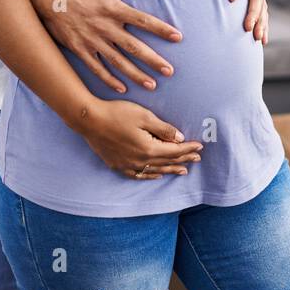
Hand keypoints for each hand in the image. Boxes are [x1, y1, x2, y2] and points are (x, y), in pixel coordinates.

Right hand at [21, 0, 182, 92]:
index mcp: (113, 8)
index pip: (143, 20)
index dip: (161, 29)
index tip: (178, 37)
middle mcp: (105, 27)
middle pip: (134, 47)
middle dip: (153, 60)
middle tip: (170, 71)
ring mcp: (92, 41)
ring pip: (118, 62)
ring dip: (135, 74)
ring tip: (151, 85)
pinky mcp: (79, 49)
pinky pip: (96, 68)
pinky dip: (109, 79)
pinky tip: (122, 88)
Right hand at [74, 98, 203, 178]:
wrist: (89, 120)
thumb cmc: (117, 113)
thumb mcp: (144, 116)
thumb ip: (164, 129)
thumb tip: (180, 139)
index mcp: (148, 149)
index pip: (175, 151)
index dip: (188, 149)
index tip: (200, 146)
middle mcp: (140, 161)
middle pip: (167, 162)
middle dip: (183, 159)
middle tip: (197, 158)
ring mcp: (128, 165)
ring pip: (155, 171)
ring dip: (170, 170)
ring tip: (182, 170)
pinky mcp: (117, 165)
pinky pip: (138, 175)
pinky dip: (150, 176)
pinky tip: (156, 175)